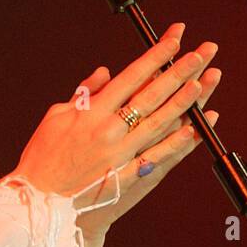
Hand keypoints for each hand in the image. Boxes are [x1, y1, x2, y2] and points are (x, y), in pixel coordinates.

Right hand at [12, 22, 221, 243]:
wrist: (41, 205)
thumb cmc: (43, 161)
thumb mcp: (54, 119)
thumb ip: (82, 94)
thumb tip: (104, 73)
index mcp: (90, 113)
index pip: (130, 77)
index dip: (155, 57)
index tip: (174, 41)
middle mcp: (109, 131)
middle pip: (151, 95)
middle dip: (178, 72)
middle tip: (200, 54)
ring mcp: (121, 155)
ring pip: (160, 122)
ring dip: (184, 101)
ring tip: (205, 82)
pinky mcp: (128, 177)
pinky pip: (159, 156)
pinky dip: (178, 141)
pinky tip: (195, 127)